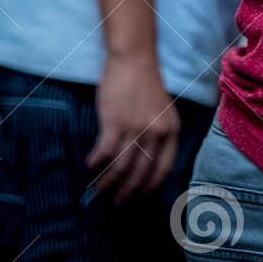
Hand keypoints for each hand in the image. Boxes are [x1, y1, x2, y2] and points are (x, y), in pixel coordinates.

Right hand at [87, 52, 179, 202]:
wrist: (134, 59)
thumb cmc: (145, 84)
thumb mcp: (161, 110)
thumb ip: (157, 133)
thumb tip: (144, 160)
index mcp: (171, 129)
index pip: (164, 167)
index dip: (151, 185)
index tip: (141, 196)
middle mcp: (157, 132)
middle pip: (142, 171)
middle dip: (130, 191)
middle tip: (119, 202)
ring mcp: (136, 127)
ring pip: (122, 166)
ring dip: (110, 182)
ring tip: (100, 191)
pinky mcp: (115, 122)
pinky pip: (106, 151)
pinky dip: (97, 162)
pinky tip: (90, 165)